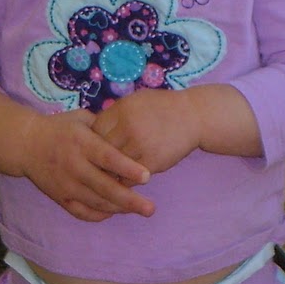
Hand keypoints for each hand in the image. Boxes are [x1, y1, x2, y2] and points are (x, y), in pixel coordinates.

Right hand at [21, 109, 155, 221]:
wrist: (26, 144)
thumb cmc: (59, 129)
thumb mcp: (81, 119)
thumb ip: (105, 127)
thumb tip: (131, 134)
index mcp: (81, 143)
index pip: (108, 158)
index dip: (128, 169)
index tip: (147, 176)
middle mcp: (74, 165)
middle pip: (105, 187)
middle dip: (130, 200)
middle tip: (150, 209)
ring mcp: (66, 185)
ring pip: (96, 202)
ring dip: (119, 208)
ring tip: (139, 210)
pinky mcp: (60, 198)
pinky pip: (82, 212)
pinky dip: (99, 215)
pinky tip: (113, 212)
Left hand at [94, 84, 263, 170]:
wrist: (194, 116)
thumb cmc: (162, 108)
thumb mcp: (136, 101)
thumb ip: (114, 115)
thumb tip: (92, 131)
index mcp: (122, 110)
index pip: (94, 132)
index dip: (91, 143)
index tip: (91, 151)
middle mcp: (129, 127)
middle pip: (101, 151)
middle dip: (96, 161)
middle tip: (93, 170)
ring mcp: (140, 145)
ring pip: (113, 167)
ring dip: (109, 175)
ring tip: (106, 179)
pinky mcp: (152, 162)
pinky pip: (129, 179)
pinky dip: (124, 182)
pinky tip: (123, 182)